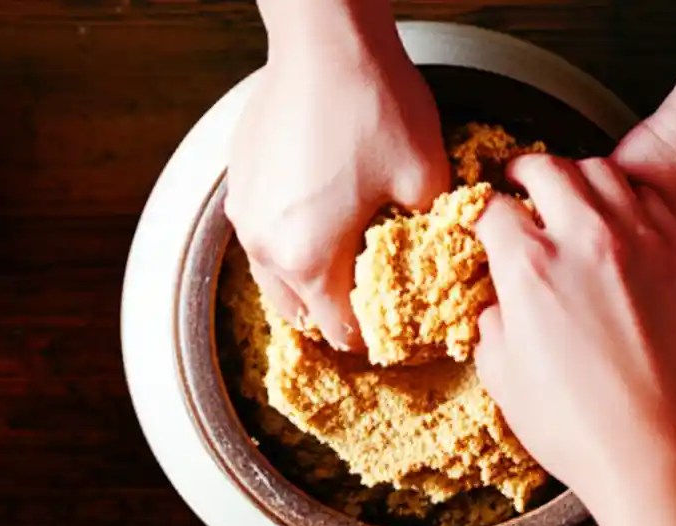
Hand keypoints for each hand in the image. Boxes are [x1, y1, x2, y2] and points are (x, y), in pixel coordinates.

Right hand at [225, 22, 448, 350]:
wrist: (324, 41)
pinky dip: (286, 238)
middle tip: (371, 298)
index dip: (374, 334)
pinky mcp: (239, 182)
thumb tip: (435, 250)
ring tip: (341, 260)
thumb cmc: (372, 105)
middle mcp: (265, 246)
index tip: (397, 325)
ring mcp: (245, 213)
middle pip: (296, 312)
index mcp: (309, 258)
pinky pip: (261, 231)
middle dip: (333, 313)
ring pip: (272, 274)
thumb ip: (431, 230)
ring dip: (304, 279)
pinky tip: (317, 212)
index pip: (339, 330)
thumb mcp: (427, 177)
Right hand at [473, 155, 675, 510]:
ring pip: (602, 172)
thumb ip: (492, 323)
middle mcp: (585, 240)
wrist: (662, 455)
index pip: (491, 209)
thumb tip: (497, 301)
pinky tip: (620, 217)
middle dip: (522, 171)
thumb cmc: (579, 429)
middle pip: (546, 170)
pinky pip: (650, 201)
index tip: (476, 218)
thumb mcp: (503, 377)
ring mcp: (641, 242)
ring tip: (568, 190)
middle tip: (515, 180)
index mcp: (530, 268)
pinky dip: (626, 198)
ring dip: (576, 175)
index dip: (476, 211)